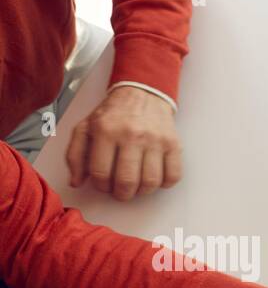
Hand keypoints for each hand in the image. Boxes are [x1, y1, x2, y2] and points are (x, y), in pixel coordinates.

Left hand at [66, 86, 181, 199]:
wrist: (142, 94)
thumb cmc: (114, 114)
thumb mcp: (86, 127)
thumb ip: (75, 155)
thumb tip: (76, 181)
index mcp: (105, 131)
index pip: (101, 173)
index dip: (101, 186)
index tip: (104, 185)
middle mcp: (131, 135)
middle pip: (127, 181)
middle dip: (122, 194)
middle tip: (121, 191)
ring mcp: (154, 140)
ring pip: (150, 182)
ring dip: (142, 191)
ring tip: (137, 186)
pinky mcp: (173, 144)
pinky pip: (172, 176)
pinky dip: (164, 184)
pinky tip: (155, 178)